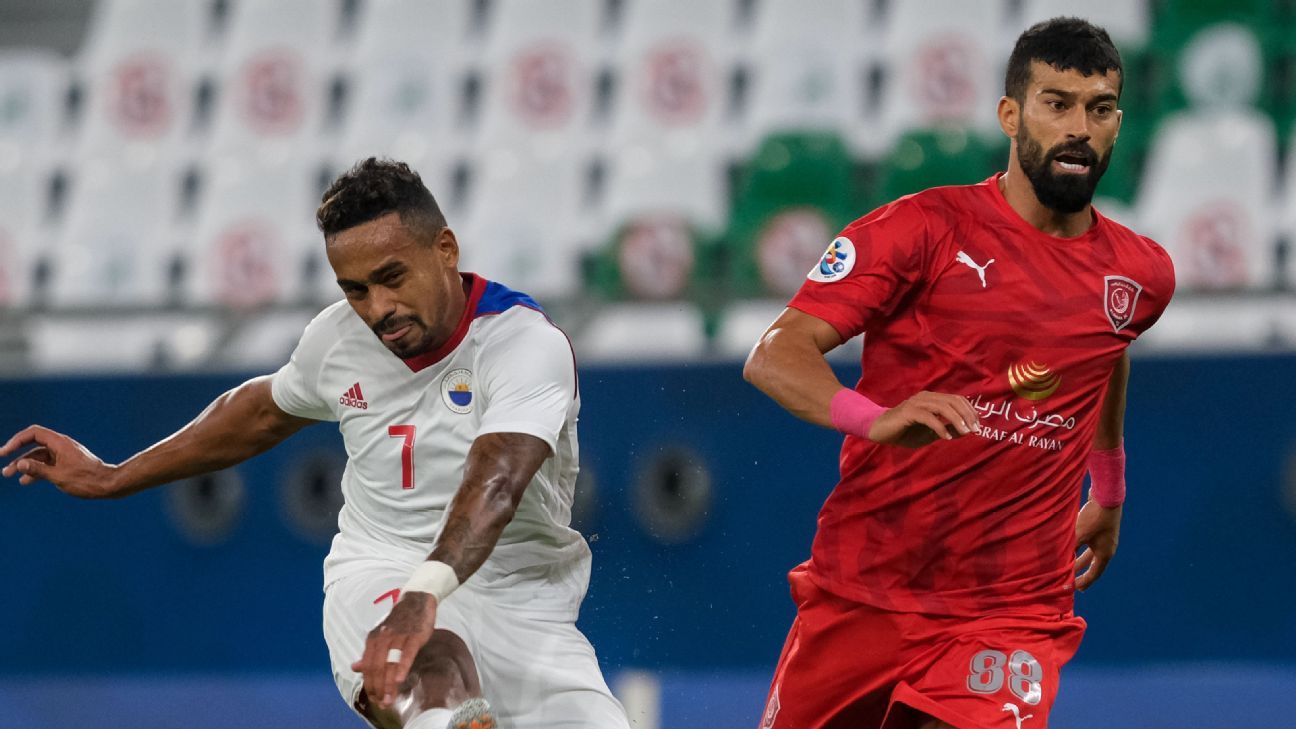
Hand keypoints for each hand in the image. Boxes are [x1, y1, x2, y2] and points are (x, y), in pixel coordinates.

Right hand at [0, 425, 117, 497]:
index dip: (16, 440)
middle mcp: (61, 445)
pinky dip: (36, 470)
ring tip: (9, 475)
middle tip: (4, 467)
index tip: (5, 452)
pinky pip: (47, 463)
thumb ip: (38, 469)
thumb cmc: (86, 480)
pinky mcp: (66, 463)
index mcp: (60, 443)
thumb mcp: (58, 476)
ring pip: (39, 456)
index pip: (33, 433)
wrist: (108, 484)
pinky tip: (25, 481)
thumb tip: (19, 463)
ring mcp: (64, 454)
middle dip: (16, 454)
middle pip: (34, 445)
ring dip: (24, 465)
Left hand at [352, 591, 437, 709]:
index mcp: (373, 639)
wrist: (416, 599)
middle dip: (378, 689)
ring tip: (390, 699)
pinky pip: (406, 654)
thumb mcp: (381, 635)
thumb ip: (370, 653)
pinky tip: (400, 680)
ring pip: (390, 664)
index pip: (367, 667)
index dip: (370, 685)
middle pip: (376, 668)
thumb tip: (355, 667)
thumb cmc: (400, 620)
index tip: (375, 699)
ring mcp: (398, 637)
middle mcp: (382, 638)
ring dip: (389, 684)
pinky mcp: (413, 635)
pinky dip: (402, 667)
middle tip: (383, 704)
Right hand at [867, 391, 977, 447]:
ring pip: (943, 407)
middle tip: (975, 430)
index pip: (957, 399)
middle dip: (967, 415)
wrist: (879, 431)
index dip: (970, 411)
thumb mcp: (930, 433)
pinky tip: (946, 437)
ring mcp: (916, 403)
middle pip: (953, 401)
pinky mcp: (908, 412)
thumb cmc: (905, 432)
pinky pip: (928, 417)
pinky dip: (940, 427)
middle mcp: (926, 397)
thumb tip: (967, 431)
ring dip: (957, 420)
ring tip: (965, 432)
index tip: (978, 426)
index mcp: (932, 399)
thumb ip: (947, 430)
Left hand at [1074, 499, 1120, 590]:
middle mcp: (1107, 547)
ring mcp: (1105, 537)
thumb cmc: (1094, 517)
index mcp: (1105, 553)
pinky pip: (1089, 542)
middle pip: (1091, 564)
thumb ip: (1069, 548)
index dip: (1083, 582)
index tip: (1072, 589)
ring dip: (1078, 558)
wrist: (1106, 496)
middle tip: (1072, 581)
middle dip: (1080, 572)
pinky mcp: (1100, 527)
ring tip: (1068, 564)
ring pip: (1089, 552)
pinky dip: (1079, 546)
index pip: (1093, 573)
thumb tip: (1056, 560)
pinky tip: (1071, 543)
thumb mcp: (1079, 534)